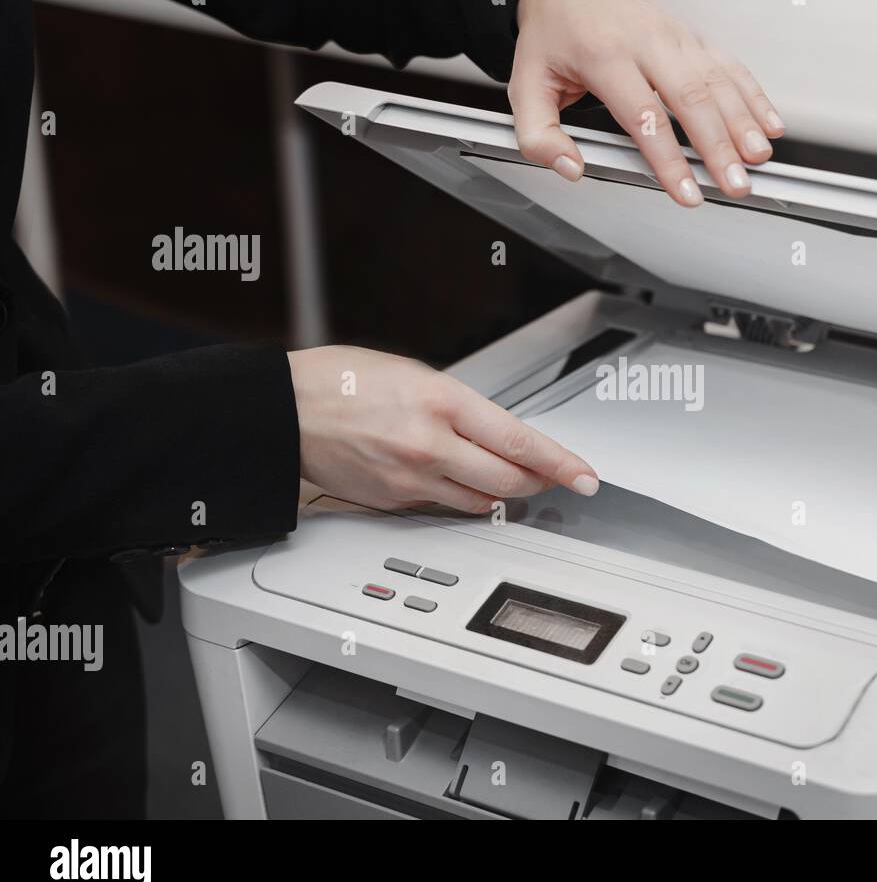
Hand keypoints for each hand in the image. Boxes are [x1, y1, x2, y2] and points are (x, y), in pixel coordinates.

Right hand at [288, 346, 598, 511]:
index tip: (586, 475)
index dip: (560, 462)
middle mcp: (431, 445)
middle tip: (556, 478)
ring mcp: (412, 479)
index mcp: (441, 402)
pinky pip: (445, 506)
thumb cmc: (341, 381)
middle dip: (538, 481)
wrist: (285, 411)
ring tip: (511, 479)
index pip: (519, 440)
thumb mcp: (414, 374)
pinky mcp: (395, 502)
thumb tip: (496, 431)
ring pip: (482, 500)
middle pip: (509, 480)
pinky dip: (463, 496)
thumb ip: (459, 406)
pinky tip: (459, 480)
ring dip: (504, 492)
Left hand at [512, 0, 783, 205]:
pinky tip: (769, 122)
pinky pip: (729, 65)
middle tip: (734, 183)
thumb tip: (570, 167)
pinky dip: (754, 94)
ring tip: (758, 158)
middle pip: (691, 99)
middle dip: (719, 146)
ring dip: (744, 122)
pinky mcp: (692, 35)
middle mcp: (646, 42)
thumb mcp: (525, 86)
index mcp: (604, 55)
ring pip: (717, 81)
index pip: (644, 116)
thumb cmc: (551, 35)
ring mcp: (674, 36)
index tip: (686, 191)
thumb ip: (539, 135)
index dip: (669, 160)